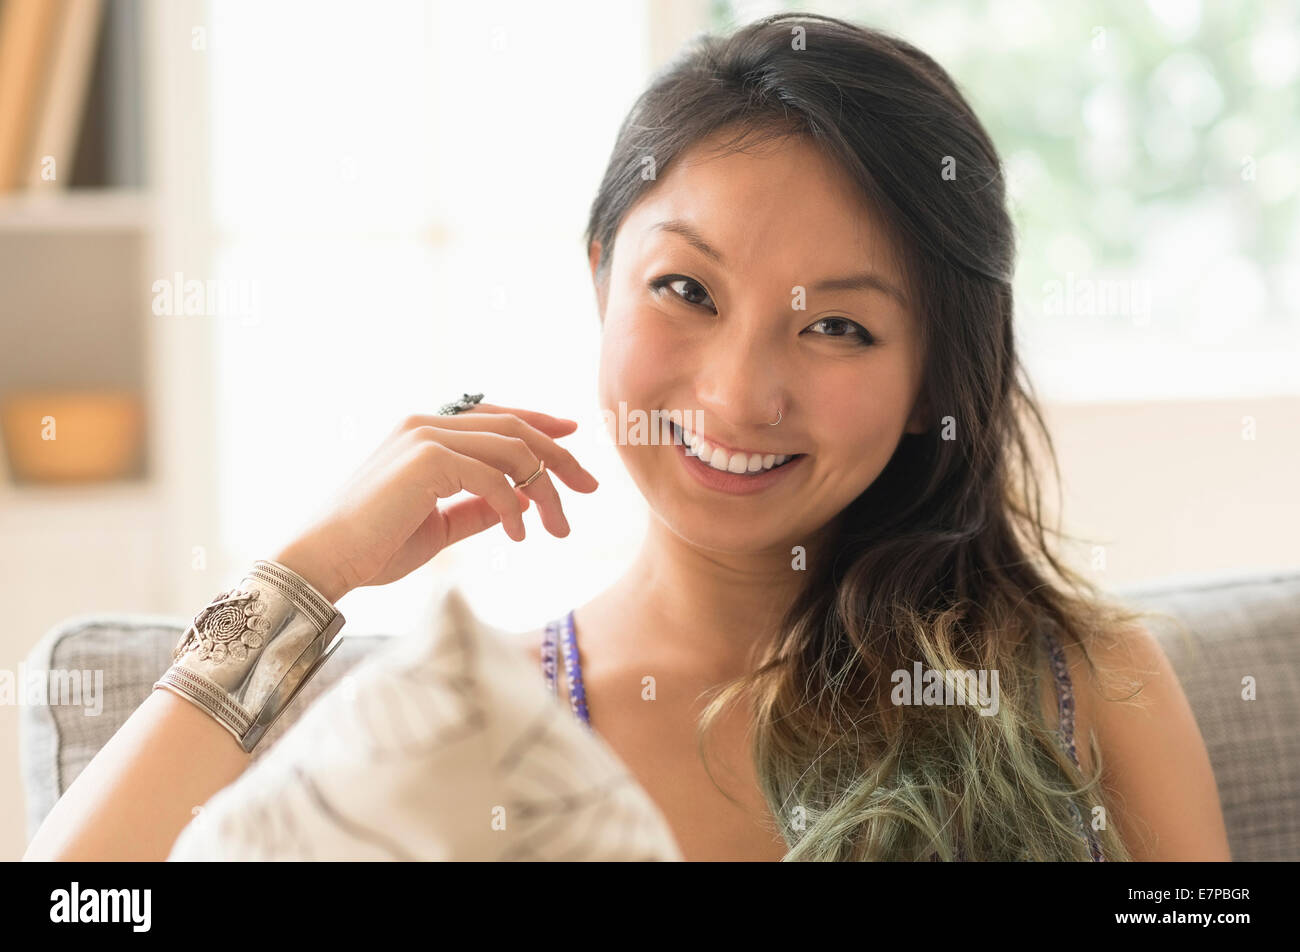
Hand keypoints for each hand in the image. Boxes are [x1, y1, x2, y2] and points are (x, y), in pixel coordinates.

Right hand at [273, 403, 598, 601]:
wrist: (324, 560)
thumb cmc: (374, 547)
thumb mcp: (439, 526)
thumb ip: (477, 508)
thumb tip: (522, 502)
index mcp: (425, 432)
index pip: (496, 417)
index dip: (539, 424)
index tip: (573, 439)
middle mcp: (426, 423)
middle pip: (514, 429)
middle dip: (559, 457)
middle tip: (590, 488)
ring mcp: (426, 436)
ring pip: (512, 451)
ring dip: (545, 490)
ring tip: (559, 528)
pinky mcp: (427, 459)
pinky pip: (493, 476)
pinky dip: (514, 505)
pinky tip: (519, 534)